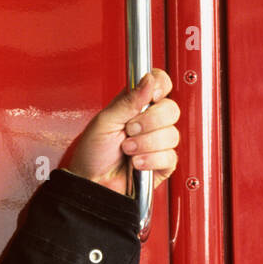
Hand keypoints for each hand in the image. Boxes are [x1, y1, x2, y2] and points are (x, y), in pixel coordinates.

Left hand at [59, 68, 179, 194]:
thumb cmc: (91, 155)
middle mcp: (148, 122)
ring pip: (171, 134)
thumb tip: (148, 80)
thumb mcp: (104, 122)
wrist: (91, 183)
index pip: (160, 84)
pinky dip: (151, 160)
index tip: (151, 96)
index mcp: (135, 105)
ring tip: (127, 149)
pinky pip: (170, 157)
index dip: (161, 87)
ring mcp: (156, 143)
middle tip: (130, 129)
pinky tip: (137, 162)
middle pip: (171, 109)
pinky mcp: (161, 164)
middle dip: (149, 121)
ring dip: (145, 143)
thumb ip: (127, 100)